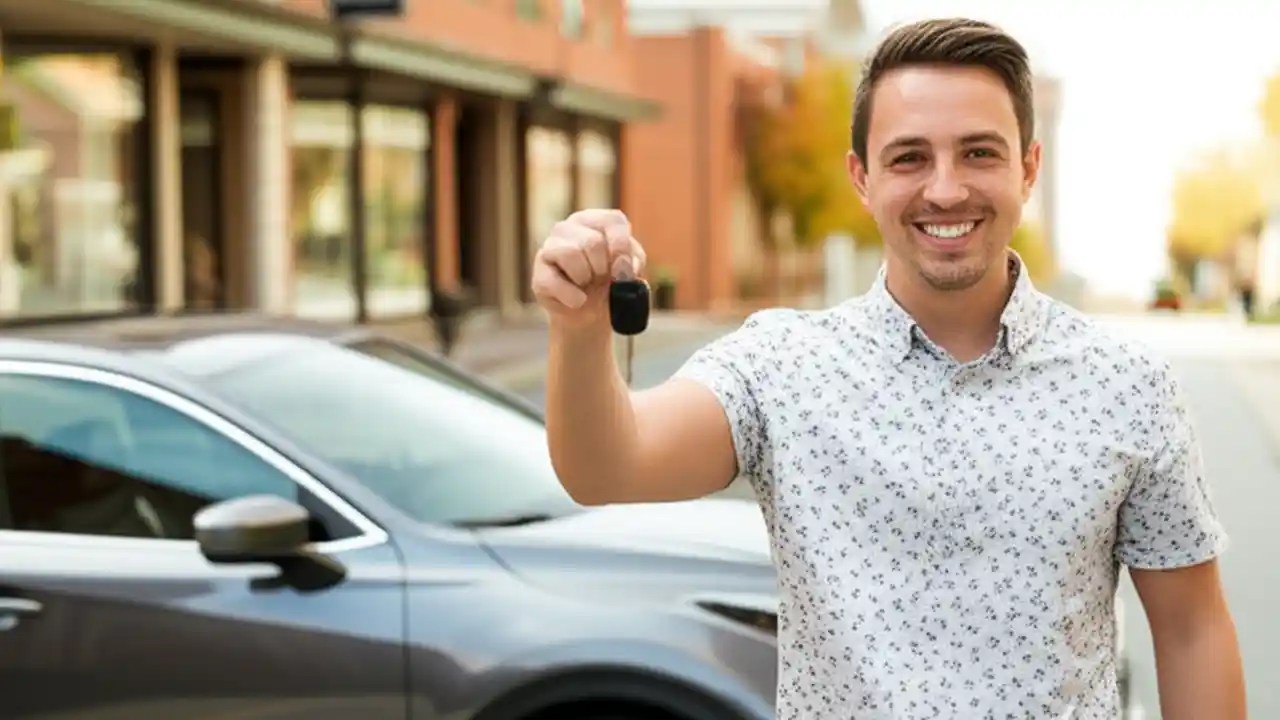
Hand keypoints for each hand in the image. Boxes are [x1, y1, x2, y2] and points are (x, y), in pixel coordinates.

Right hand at [531, 209, 646, 327]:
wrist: (590, 315)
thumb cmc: (610, 284)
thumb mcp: (629, 271)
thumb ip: (633, 262)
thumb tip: (626, 267)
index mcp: (595, 220)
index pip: (612, 220)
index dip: (621, 247)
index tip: (624, 271)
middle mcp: (569, 227)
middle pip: (593, 241)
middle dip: (603, 268)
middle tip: (601, 278)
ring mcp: (549, 248)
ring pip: (572, 253)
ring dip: (586, 278)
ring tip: (586, 285)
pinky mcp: (538, 274)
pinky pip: (555, 282)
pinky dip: (573, 298)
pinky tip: (577, 300)